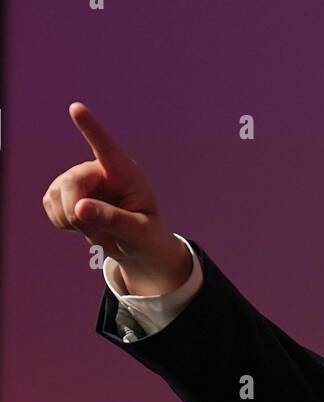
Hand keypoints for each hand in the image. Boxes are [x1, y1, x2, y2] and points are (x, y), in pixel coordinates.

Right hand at [42, 102, 190, 293]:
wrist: (137, 245)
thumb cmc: (147, 236)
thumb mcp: (140, 233)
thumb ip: (114, 220)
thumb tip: (79, 208)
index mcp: (125, 173)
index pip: (107, 147)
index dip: (91, 128)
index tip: (76, 108)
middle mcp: (98, 170)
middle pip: (72, 183)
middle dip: (78, 215)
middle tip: (100, 239)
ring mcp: (77, 179)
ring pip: (56, 196)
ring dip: (73, 222)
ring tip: (99, 232)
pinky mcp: (62, 192)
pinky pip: (50, 205)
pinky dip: (64, 222)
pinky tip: (83, 226)